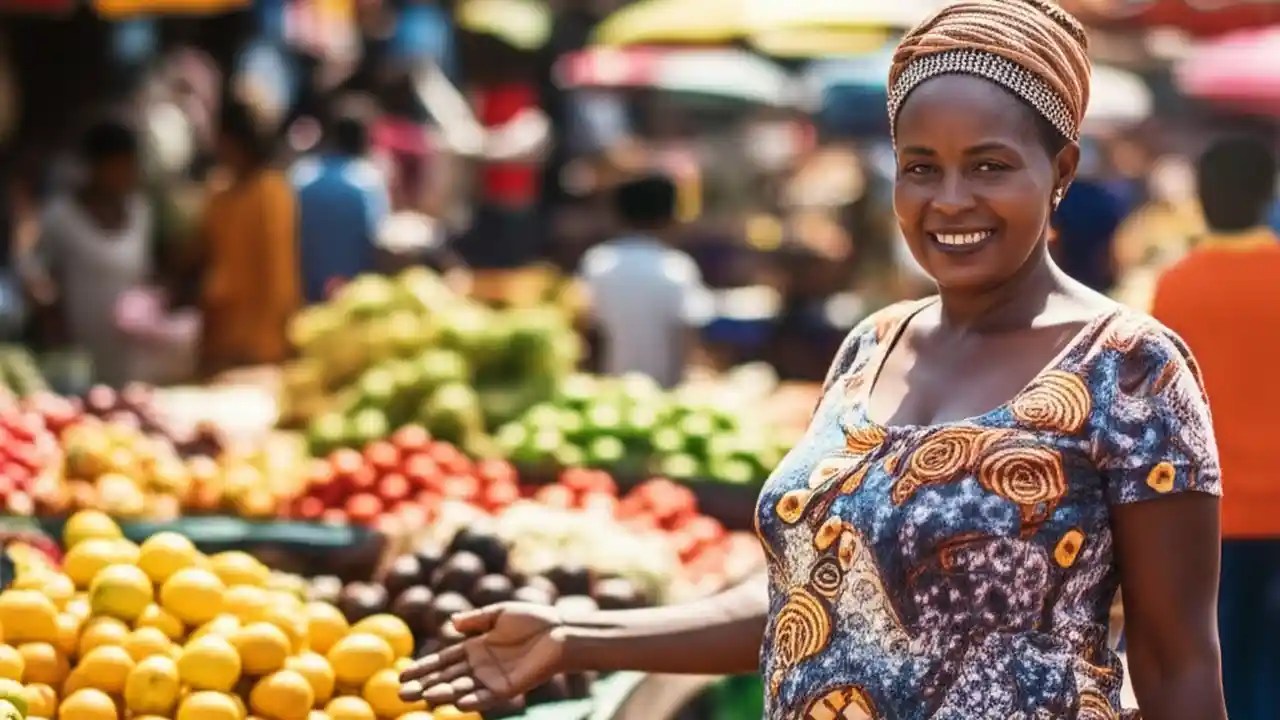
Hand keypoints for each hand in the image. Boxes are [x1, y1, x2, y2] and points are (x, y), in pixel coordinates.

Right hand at [398, 602, 567, 711]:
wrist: (560, 631)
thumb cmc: (533, 619)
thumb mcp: (500, 613)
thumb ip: (476, 619)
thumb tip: (450, 622)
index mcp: (475, 647)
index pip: (443, 660)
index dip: (423, 668)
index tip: (403, 676)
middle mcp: (480, 665)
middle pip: (446, 677)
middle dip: (424, 686)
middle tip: (400, 695)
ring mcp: (492, 678)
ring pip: (461, 688)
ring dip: (442, 693)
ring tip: (422, 697)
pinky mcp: (508, 689)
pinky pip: (485, 697)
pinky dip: (471, 701)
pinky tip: (454, 702)